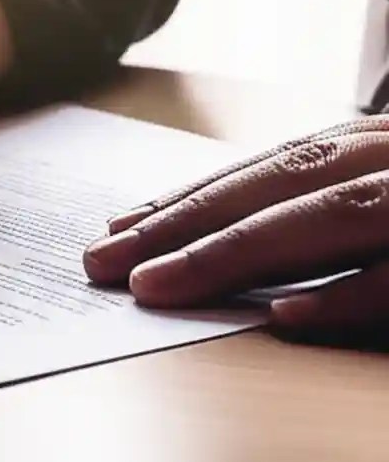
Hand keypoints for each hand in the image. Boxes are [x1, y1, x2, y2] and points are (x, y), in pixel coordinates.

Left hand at [85, 117, 388, 345]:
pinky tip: (281, 315)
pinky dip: (345, 294)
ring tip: (151, 285)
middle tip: (101, 263)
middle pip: (283, 186)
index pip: (275, 169)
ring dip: (233, 252)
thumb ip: (331, 206)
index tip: (120, 226)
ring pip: (332, 217)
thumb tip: (228, 229)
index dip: (195, 196)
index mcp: (383, 146)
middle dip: (184, 223)